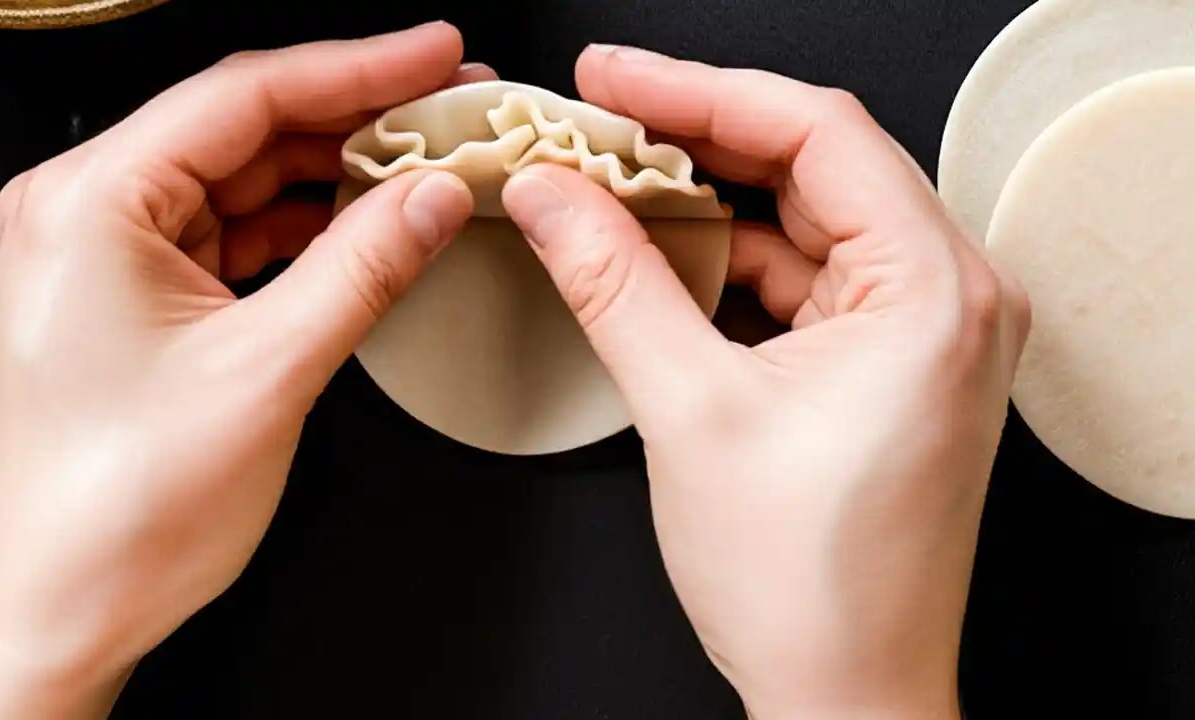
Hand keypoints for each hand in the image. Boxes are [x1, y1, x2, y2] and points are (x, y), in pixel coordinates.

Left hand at [0, 22, 485, 718]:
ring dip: (333, 176)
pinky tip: (363, 225)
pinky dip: (302, 230)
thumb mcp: (267, 372)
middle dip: (354, 118)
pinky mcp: (135, 298)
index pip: (244, 95)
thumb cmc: (118, 510)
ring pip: (243, 182)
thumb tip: (433, 195)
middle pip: (244, 129)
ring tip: (422, 165)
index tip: (436, 53)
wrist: (60, 610)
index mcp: (90, 203)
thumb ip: (362, 267)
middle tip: (448, 109)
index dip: (357, 66)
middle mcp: (87, 214)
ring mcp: (108, 256)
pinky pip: (233, 235)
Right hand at [501, 46, 1029, 718]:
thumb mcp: (689, 410)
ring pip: (808, 221)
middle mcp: (952, 300)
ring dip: (713, 203)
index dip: (699, 89)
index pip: (815, 130)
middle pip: (816, 165)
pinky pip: (811, 278)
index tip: (614, 77)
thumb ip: (611, 282)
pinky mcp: (895, 365)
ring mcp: (927, 332)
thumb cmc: (808, 586)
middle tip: (600, 119)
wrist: (848, 697)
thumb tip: (551, 197)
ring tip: (615, 183)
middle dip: (699, 139)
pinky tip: (666, 254)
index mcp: (933, 293)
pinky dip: (737, 262)